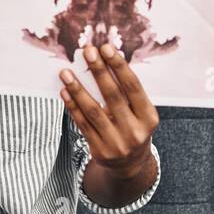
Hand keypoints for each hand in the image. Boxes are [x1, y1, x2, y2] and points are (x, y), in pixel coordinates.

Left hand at [59, 43, 159, 178]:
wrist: (130, 165)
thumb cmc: (134, 128)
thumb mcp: (139, 113)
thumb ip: (126, 92)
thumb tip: (106, 60)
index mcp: (148, 117)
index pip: (133, 87)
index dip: (119, 66)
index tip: (106, 48)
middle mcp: (134, 131)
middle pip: (113, 96)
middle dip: (99, 71)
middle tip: (87, 52)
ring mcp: (116, 142)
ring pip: (93, 111)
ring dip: (78, 89)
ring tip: (65, 72)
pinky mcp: (99, 150)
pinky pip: (82, 124)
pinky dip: (72, 107)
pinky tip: (65, 92)